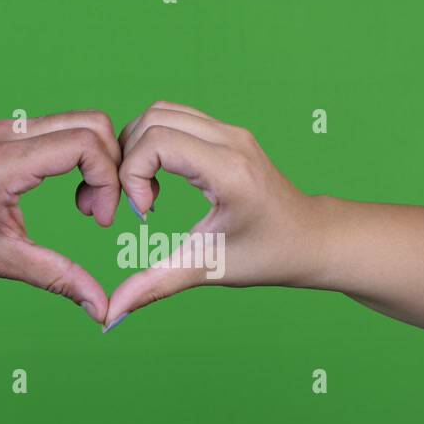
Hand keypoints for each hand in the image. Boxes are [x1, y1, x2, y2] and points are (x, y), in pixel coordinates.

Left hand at [0, 110, 122, 322]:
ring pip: (81, 124)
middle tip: (100, 212)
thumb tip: (100, 308)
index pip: (83, 145)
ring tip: (87, 207)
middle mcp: (9, 134)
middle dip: (112, 168)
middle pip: (91, 124)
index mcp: (4, 163)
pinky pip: (65, 131)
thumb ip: (56, 278)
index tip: (100, 220)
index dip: (108, 180)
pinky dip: (83, 159)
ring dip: (99, 163)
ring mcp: (10, 128)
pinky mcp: (12, 133)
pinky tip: (73, 195)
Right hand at [105, 101, 324, 328]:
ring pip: (160, 113)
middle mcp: (230, 141)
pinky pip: (175, 120)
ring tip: (144, 192)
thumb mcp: (209, 269)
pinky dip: (154, 144)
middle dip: (129, 158)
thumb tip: (113, 310)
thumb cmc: (268, 256)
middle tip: (135, 202)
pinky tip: (159, 182)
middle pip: (153, 119)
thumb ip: (157, 284)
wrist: (310, 239)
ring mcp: (229, 132)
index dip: (133, 174)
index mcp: (229, 171)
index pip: (158, 141)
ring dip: (139, 148)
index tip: (143, 212)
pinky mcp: (226, 133)